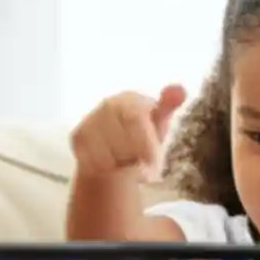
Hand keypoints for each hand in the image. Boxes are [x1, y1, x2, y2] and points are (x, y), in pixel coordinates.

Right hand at [70, 84, 186, 181]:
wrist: (117, 142)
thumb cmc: (144, 130)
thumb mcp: (159, 120)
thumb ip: (169, 106)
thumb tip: (181, 89)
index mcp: (131, 100)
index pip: (135, 119)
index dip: (146, 145)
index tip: (156, 167)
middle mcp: (108, 105)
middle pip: (121, 141)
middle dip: (135, 161)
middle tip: (147, 171)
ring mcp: (90, 120)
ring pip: (105, 155)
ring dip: (121, 166)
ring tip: (128, 161)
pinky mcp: (77, 137)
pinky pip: (91, 162)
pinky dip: (105, 169)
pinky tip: (112, 163)